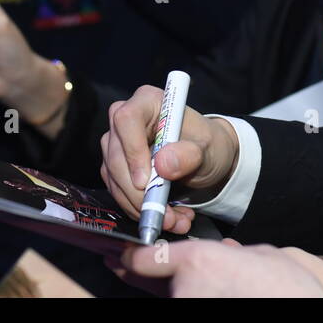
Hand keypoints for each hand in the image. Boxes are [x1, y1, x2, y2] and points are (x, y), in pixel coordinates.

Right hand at [100, 85, 240, 234]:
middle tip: (166, 215)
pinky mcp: (115, 167)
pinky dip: (140, 209)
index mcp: (147, 101)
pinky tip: (166, 217)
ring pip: (115, 180)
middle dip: (139, 193)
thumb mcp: (207, 148)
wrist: (205, 157)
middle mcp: (125, 119)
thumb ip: (188, 154)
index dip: (132, 151)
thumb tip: (163, 165)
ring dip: (141, 207)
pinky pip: (119, 192)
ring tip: (175, 220)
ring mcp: (117, 144)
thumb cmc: (206, 143)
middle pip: (116, 156)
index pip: (127, 120)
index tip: (146, 181)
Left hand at [109, 238, 322, 296]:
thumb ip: (234, 252)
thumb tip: (227, 252)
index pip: (146, 258)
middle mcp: (184, 291)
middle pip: (148, 283)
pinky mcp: (193, 320)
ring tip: (211, 285)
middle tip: (118, 264)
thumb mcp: (263, 256)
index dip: (129, 254)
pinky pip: (187, 307)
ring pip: (172, 300)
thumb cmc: (290, 290)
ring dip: (178, 292)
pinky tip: (211, 292)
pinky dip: (192, 300)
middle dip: (131, 272)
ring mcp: (187, 309)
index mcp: (198, 262)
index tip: (118, 251)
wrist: (306, 309)